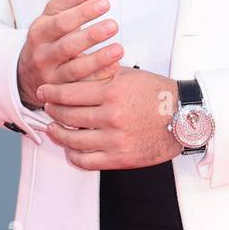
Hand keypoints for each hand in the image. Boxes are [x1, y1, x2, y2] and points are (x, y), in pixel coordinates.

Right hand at [16, 0, 122, 109]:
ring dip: (98, 60)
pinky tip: (115, 68)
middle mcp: (43, 55)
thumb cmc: (46, 37)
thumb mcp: (54, 15)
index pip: (61, 21)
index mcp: (40, 32)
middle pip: (67, 46)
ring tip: (118, 49)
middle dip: (91, 36)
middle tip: (113, 25)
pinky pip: (82, 87)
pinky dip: (99, 78)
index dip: (83, 12)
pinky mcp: (61, 94)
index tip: (105, 3)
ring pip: (75, 70)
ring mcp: (51, 77)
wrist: (26, 73)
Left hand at [40, 68, 181, 169]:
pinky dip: (73, 156)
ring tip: (53, 129)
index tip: (43, 91)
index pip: (69, 93)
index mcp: (113, 93)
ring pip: (72, 141)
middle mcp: (112, 117)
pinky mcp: (120, 159)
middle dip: (52, 111)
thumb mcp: (130, 76)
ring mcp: (115, 140)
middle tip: (47, 108)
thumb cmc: (159, 95)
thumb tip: (75, 67)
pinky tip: (70, 149)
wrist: (185, 117)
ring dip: (58, 134)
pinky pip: (86, 161)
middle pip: (67, 116)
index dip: (51, 93)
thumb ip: (102, 73)